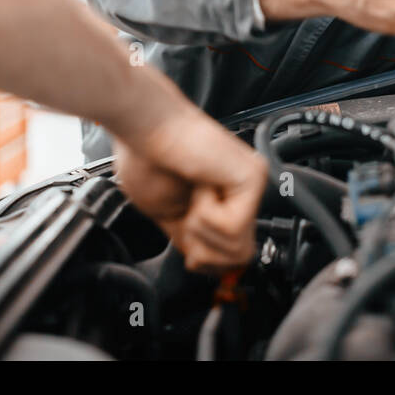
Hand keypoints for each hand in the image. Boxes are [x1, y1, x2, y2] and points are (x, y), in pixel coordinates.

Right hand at [112, 107, 266, 272]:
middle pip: (240, 258)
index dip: (208, 262)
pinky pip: (232, 228)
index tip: (189, 249)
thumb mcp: (170, 215)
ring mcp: (252, 182)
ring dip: (201, 229)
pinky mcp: (252, 178)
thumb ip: (193, 240)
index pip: (236, 254)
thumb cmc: (147, 159)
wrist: (142, 128)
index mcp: (227, 197)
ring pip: (238, 249)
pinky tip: (198, 185)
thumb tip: (207, 266)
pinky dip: (204, 214)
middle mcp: (245, 189)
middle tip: (187, 216)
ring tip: (192, 196)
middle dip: (204, 250)